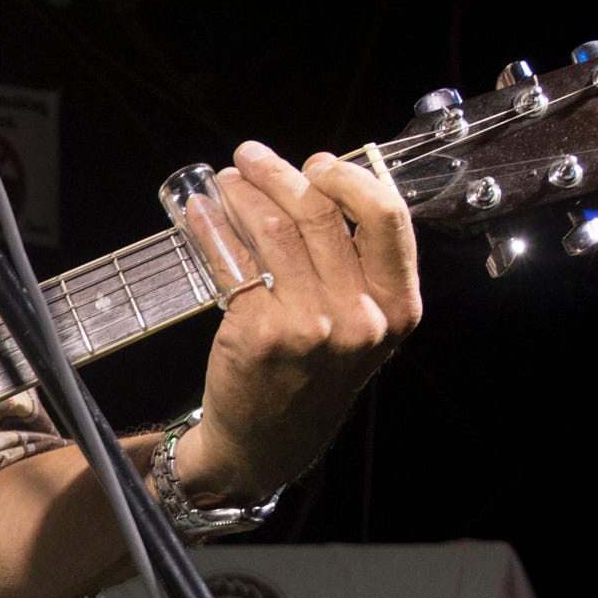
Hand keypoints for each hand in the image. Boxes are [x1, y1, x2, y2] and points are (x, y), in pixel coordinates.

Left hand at [177, 141, 420, 502]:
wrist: (270, 440)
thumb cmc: (313, 373)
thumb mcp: (359, 326)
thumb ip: (353, 264)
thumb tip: (320, 183)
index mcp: (397, 308)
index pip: (387, 219)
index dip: (350, 178)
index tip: (317, 162)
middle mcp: (360, 318)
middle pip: (322, 214)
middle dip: (280, 173)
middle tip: (251, 157)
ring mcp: (310, 326)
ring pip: (275, 230)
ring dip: (243, 194)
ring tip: (226, 182)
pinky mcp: (259, 333)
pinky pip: (234, 260)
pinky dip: (212, 227)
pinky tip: (200, 213)